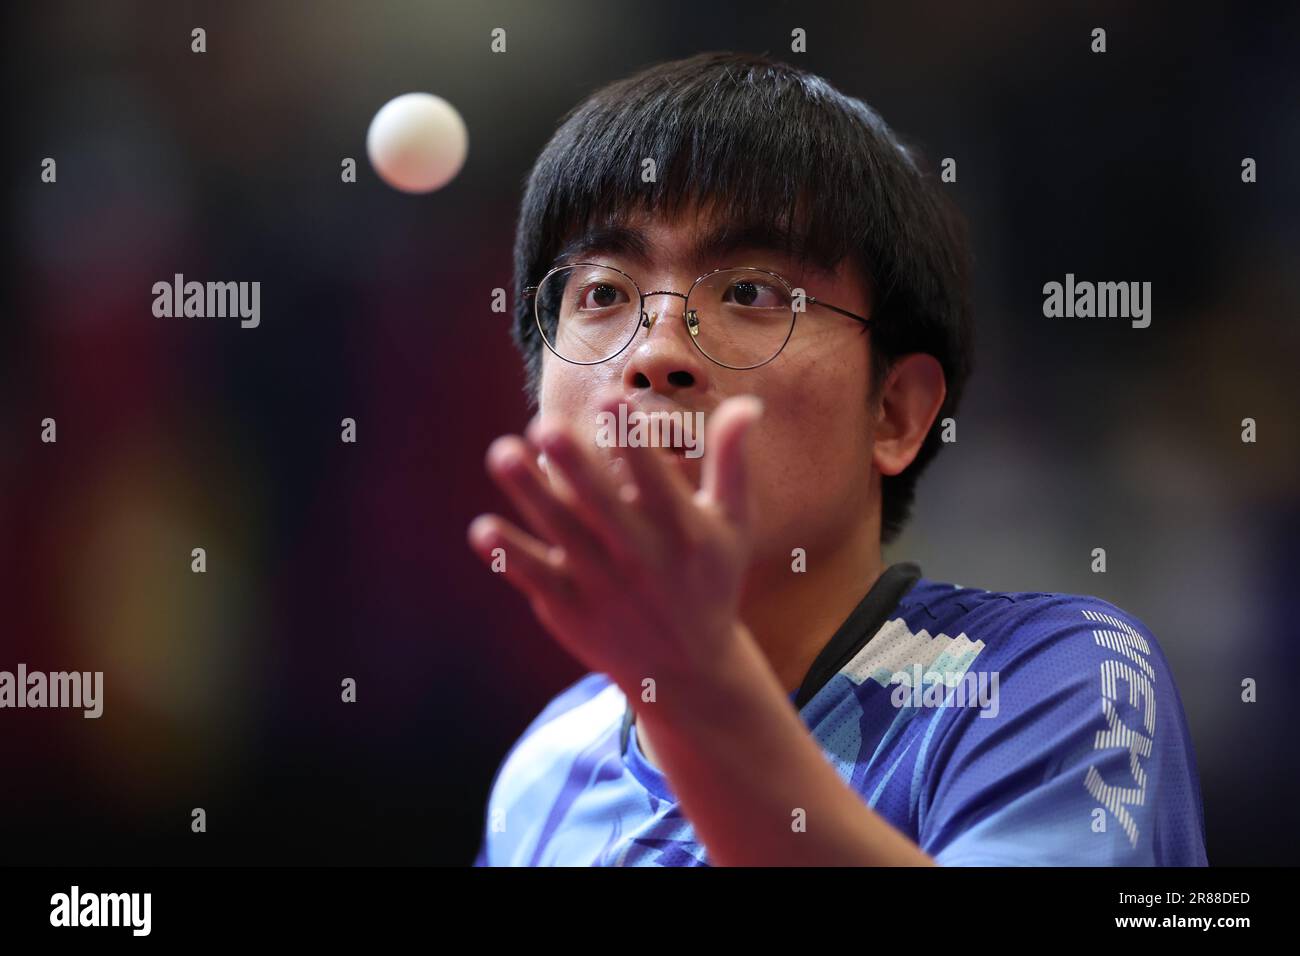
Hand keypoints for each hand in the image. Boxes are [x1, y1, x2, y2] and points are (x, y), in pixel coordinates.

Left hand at [467, 391, 764, 694]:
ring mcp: (600, 584)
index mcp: (681, 530)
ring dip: (530, 495)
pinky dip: (510, 555)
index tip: (612, 399)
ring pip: (560, 533)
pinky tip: (483, 529)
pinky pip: (535, 576)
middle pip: (602, 505)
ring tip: (502, 453)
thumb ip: (732, 462)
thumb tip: (747, 404)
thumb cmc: (710, 582)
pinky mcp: (569, 607)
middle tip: (545, 426)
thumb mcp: (733, 525)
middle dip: (576, 467)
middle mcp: (639, 556)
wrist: (687, 672)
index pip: (655, 479)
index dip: (633, 441)